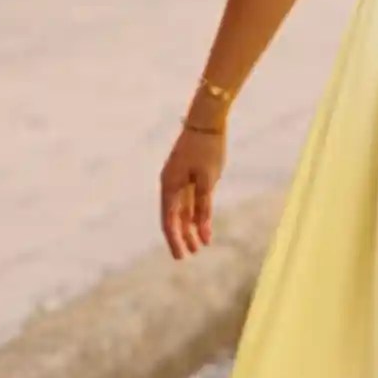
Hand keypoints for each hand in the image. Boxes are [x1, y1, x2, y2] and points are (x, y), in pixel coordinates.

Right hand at [159, 126, 225, 259]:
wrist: (207, 121)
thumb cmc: (207, 149)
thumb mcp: (208, 179)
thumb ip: (204, 205)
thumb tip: (202, 229)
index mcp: (169, 186)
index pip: (169, 220)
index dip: (175, 240)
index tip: (181, 256)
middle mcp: (170, 185)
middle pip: (174, 218)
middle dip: (182, 237)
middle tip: (188, 256)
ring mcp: (179, 180)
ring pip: (182, 210)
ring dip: (190, 228)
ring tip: (199, 246)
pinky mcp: (189, 176)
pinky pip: (190, 200)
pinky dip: (196, 214)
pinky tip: (204, 226)